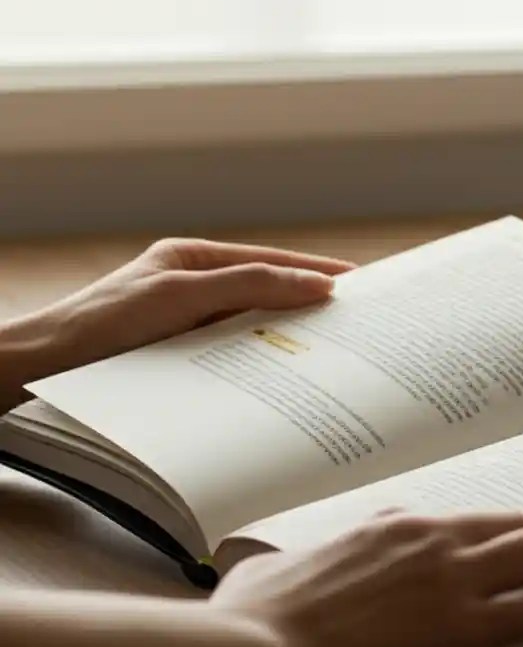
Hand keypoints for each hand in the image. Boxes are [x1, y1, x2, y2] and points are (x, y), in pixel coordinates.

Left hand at [0, 238, 355, 409]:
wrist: (36, 377)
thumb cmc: (95, 328)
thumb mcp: (179, 296)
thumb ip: (249, 286)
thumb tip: (318, 285)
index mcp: (193, 261)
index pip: (271, 261)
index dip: (317, 271)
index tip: (362, 283)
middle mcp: (193, 293)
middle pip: (268, 298)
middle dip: (311, 310)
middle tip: (360, 327)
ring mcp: (187, 331)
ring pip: (253, 334)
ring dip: (288, 346)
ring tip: (334, 359)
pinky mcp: (182, 368)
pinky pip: (235, 365)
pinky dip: (262, 371)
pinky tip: (286, 386)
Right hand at [209, 511, 522, 646]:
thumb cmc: (263, 616)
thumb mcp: (291, 564)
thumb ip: (331, 553)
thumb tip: (325, 553)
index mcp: (396, 527)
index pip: (479, 520)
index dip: (521, 523)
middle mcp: (435, 543)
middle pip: (522, 530)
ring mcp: (453, 582)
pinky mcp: (462, 627)